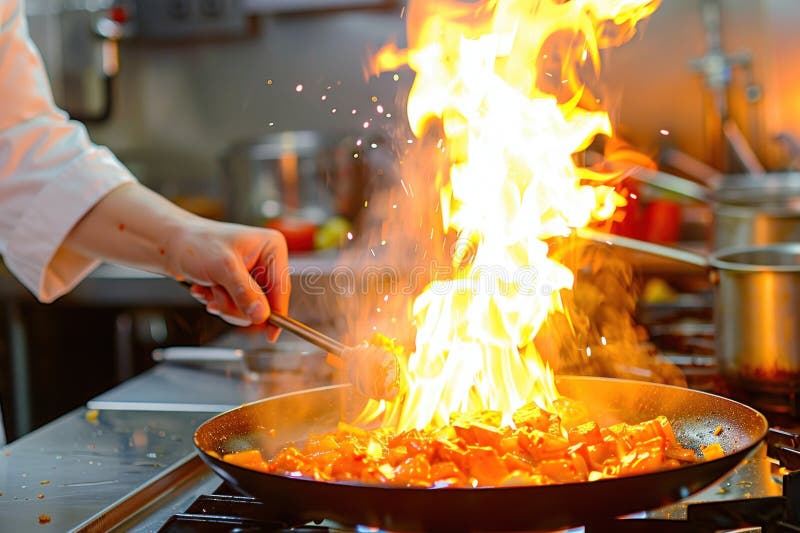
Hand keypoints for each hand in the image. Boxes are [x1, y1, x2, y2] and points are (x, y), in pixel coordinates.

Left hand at [167, 219, 289, 340]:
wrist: (171, 244)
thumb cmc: (196, 244)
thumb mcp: (224, 267)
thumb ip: (245, 292)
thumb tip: (262, 315)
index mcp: (272, 248)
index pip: (281, 287)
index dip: (277, 312)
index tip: (271, 334)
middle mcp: (265, 262)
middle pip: (264, 303)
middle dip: (236, 304)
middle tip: (218, 293)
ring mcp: (252, 275)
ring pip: (248, 309)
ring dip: (225, 304)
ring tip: (210, 287)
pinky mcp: (239, 285)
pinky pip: (235, 308)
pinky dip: (218, 302)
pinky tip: (206, 289)